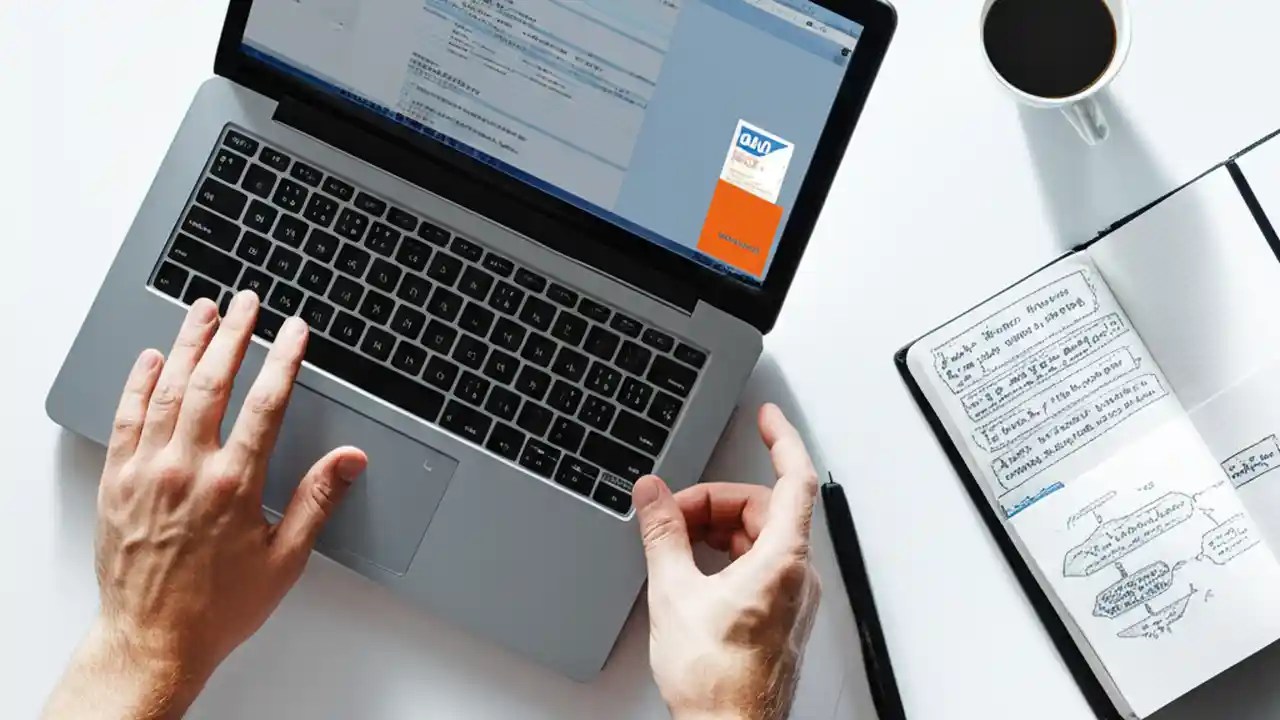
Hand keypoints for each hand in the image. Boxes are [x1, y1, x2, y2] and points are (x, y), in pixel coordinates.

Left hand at [43, 293, 365, 719]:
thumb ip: (318, 500)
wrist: (152, 641)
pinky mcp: (116, 482)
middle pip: (213, 382)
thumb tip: (350, 460)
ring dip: (188, 344)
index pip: (265, 403)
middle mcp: (187, 470)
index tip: (295, 331)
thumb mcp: (285, 559)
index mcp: (234, 485)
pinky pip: (127, 418)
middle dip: (234, 334)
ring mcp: (146, 472)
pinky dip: (139, 383)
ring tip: (203, 311)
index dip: (284, 359)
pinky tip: (152, 359)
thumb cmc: (217, 607)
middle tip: (247, 302)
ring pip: (168, 390)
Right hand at [636, 404, 821, 719]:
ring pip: (761, 538)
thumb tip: (652, 495)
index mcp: (782, 561)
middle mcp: (798, 576)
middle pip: (765, 509)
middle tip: (672, 514)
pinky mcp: (781, 616)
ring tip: (675, 546)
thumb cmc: (716, 682)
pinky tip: (693, 572)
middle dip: (716, 502)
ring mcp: (792, 598)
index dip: (781, 440)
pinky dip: (726, 556)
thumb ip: (662, 534)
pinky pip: (760, 565)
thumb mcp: (674, 593)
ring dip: (718, 531)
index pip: (795, 479)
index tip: (766, 418)